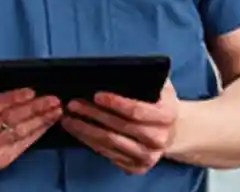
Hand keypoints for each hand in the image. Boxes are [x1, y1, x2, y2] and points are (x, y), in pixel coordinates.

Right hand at [0, 65, 62, 170]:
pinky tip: (46, 124)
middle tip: (52, 99)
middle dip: (33, 109)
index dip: (12, 98)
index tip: (31, 91)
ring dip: (39, 122)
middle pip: (7, 120)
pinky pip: (20, 146)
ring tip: (55, 110)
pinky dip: (36, 134)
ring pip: (17, 133)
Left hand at [60, 78, 179, 174]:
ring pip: (110, 144)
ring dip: (85, 130)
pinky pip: (108, 155)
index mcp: (167, 115)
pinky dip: (89, 142)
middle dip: (93, 115)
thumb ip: (141, 77)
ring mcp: (149, 156)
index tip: (96, 95)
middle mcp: (160, 139)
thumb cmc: (158, 101)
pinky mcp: (137, 167)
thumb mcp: (157, 85)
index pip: (137, 110)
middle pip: (119, 127)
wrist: (171, 130)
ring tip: (68, 118)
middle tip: (73, 104)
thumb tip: (115, 71)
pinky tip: (78, 131)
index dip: (116, 103)